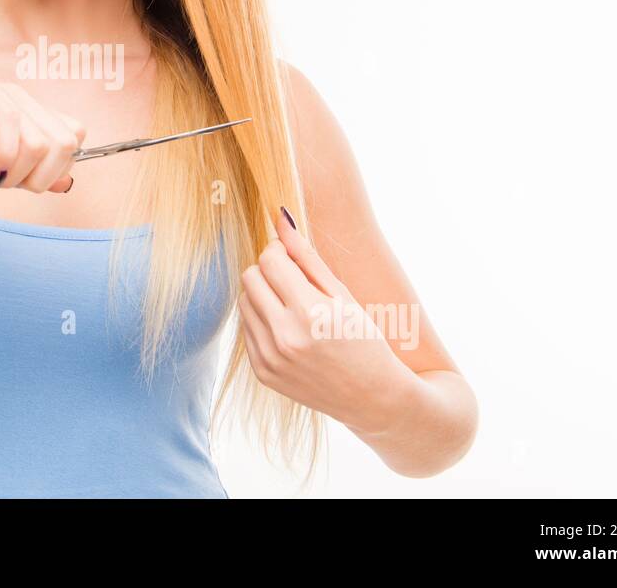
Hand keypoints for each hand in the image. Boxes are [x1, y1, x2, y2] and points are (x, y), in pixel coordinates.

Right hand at [0, 62, 85, 192]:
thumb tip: (65, 183)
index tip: (20, 185)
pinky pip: (10, 128)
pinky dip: (1, 163)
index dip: (56, 171)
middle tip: (5, 185)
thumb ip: (26, 168)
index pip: (75, 140)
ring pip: (44, 143)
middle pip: (69, 144)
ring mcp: (3, 96)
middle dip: (41, 178)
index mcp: (29, 113)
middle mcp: (23, 100)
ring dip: (17, 176)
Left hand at [238, 206, 409, 435]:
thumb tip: (280, 218)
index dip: (278, 250)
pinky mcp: (262, 372)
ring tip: (291, 305)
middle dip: (267, 270)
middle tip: (291, 279)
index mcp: (309, 312)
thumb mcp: (342, 294)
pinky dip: (261, 320)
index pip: (269, 260)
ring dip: (261, 294)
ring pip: (243, 301)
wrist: (373, 397)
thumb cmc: (364, 339)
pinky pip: (246, 329)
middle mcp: (285, 337)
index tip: (290, 254)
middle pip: (250, 277)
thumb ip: (307, 256)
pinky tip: (287, 328)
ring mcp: (270, 358)